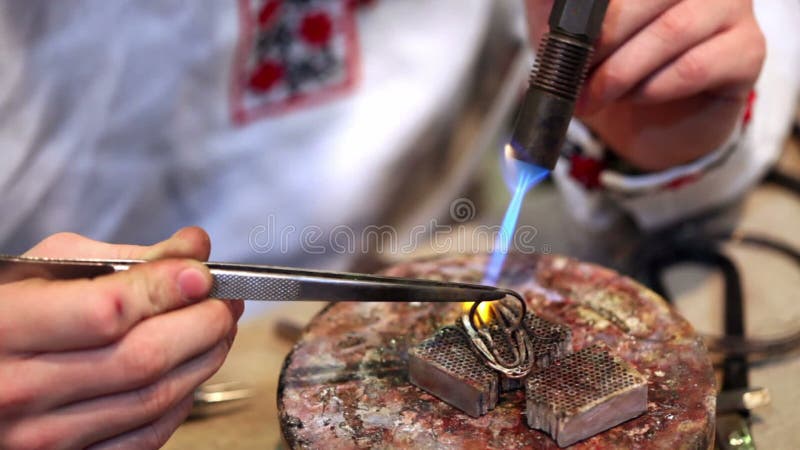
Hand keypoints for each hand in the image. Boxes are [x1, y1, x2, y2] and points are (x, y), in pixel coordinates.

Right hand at [0, 227, 243, 448]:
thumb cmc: (4, 318)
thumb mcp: (44, 271)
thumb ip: (121, 258)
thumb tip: (194, 248)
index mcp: (5, 328)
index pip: (108, 311)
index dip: (167, 289)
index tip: (201, 274)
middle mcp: (20, 390)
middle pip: (144, 359)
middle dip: (204, 323)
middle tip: (223, 301)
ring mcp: (43, 438)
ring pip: (155, 399)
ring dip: (204, 358)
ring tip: (216, 328)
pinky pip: (147, 435)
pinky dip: (181, 398)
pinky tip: (186, 369)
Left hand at [527, 0, 765, 170]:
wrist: (637, 121)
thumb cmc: (602, 62)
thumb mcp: (562, 22)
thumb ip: (556, 2)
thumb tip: (552, 0)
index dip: (598, 10)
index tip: (560, 32)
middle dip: (602, 38)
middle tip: (571, 73)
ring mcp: (732, 8)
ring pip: (672, 32)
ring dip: (621, 71)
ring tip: (592, 96)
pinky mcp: (747, 51)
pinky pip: (694, 67)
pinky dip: (652, 89)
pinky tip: (633, 97)